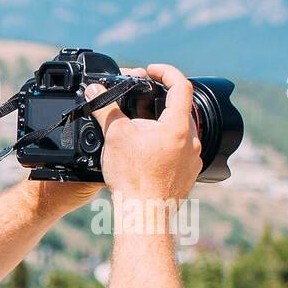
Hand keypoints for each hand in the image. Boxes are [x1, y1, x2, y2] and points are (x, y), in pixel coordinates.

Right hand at [90, 64, 202, 203]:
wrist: (144, 216)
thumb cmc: (133, 179)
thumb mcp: (115, 136)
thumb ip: (106, 108)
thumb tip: (95, 91)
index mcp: (178, 127)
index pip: (181, 86)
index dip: (166, 72)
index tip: (151, 71)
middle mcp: (191, 143)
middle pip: (180, 110)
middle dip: (159, 102)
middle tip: (139, 101)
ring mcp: (192, 161)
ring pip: (179, 133)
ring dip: (161, 126)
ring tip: (138, 131)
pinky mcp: (187, 177)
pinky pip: (178, 153)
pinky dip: (163, 147)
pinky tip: (145, 154)